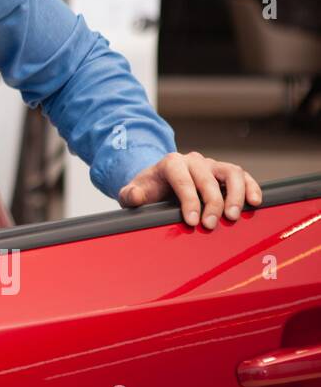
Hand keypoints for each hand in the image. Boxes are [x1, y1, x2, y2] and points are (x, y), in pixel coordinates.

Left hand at [119, 151, 261, 228]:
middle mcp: (193, 161)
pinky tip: (255, 203)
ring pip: (230, 173)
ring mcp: (212, 166)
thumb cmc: (149, 189)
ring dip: (235, 194)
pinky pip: (243, 176)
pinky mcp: (225, 173)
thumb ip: (131, 195)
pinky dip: (251, 187)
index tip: (192, 221)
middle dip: (210, 203)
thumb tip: (135, 196)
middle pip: (207, 178)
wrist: (160, 183)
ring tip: (233, 216)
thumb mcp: (134, 192)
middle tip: (210, 225)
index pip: (182, 179)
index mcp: (171, 163)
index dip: (188, 200)